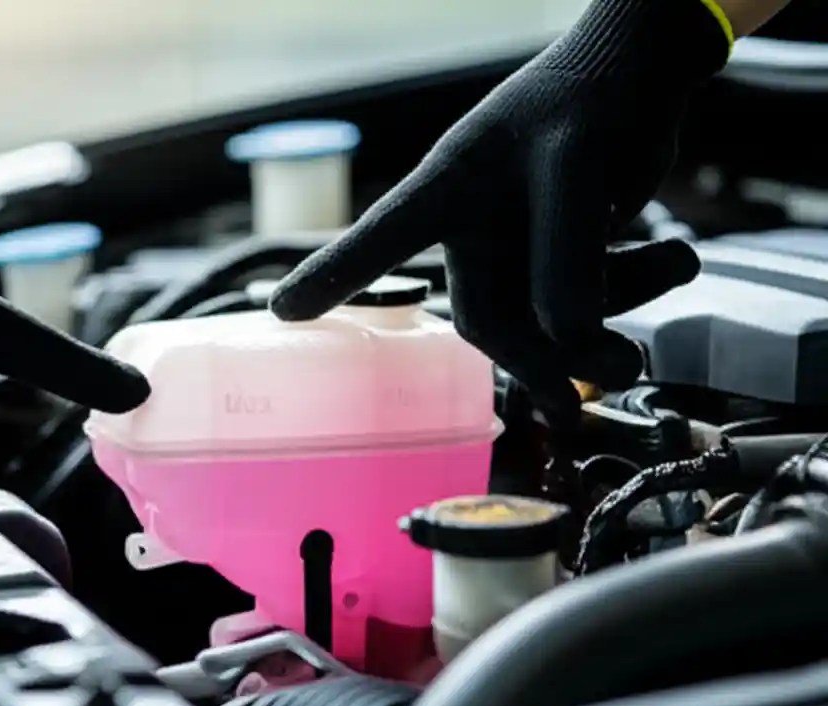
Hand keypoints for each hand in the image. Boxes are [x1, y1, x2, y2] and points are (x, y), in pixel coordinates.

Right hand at [270, 0, 729, 423]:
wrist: (645, 71)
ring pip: (546, 317)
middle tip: (596, 381)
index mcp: (451, 187)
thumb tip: (567, 339)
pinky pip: (591, 296)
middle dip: (542, 356)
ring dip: (605, 321)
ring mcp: (519, 242)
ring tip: (663, 284)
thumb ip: (564, 255)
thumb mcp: (576, 164)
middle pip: (488, 316)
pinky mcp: (563, 252)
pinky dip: (640, 283)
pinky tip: (673, 256)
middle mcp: (476, 224)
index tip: (284, 310)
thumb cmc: (591, 94)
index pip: (382, 237)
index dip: (333, 274)